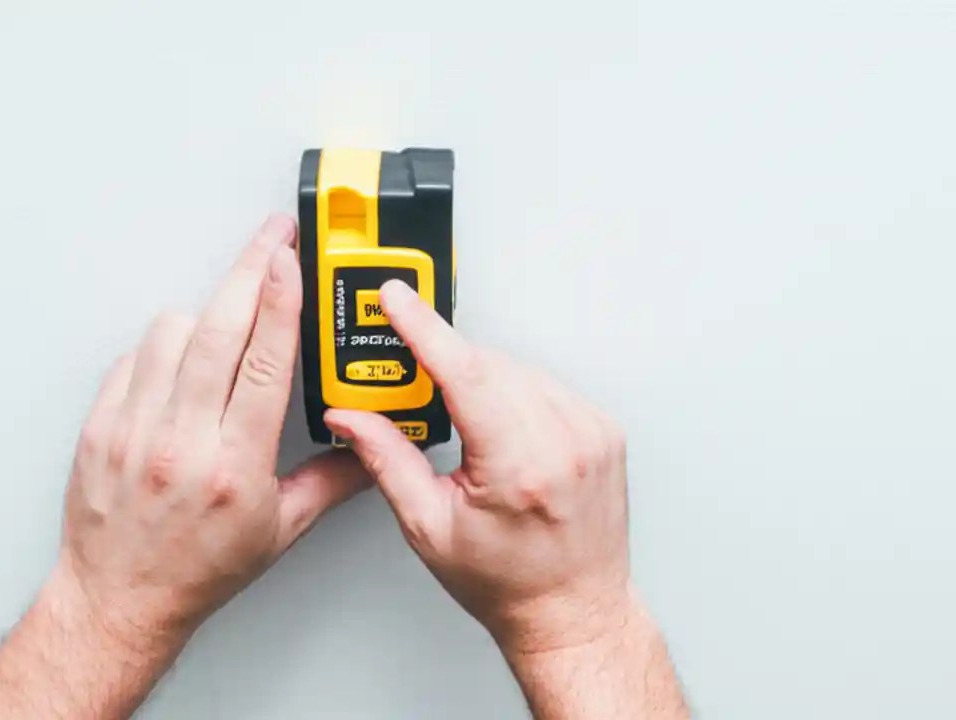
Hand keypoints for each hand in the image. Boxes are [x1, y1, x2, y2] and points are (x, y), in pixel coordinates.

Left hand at [55, 215, 366, 652]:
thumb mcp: (280, 531)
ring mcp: (134, 430)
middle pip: (218, 329)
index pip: (263, 363)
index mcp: (235, 465)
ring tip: (225, 324)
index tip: (289, 260)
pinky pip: (133, 357)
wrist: (120, 597)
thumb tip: (368, 446)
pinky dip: (162, 347)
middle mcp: (182, 442)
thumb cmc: (198, 569)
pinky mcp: (100, 426)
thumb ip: (331, 482)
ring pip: (170, 332)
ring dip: (205, 314)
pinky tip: (181, 363)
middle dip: (248, 270)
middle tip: (269, 239)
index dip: (279, 301)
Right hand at [325, 280, 631, 654]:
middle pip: (489, 364)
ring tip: (463, 425)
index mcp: (520, 467)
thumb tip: (352, 417)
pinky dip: (514, 392)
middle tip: (409, 381)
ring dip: (481, 378)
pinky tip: (500, 427)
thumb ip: (387, 459)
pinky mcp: (603, 429)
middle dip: (445, 363)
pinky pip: (545, 384)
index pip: (466, 373)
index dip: (424, 329)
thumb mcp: (430, 528)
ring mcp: (591, 432)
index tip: (396, 299)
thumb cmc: (508, 582)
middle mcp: (565, 442)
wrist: (573, 608)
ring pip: (518, 368)